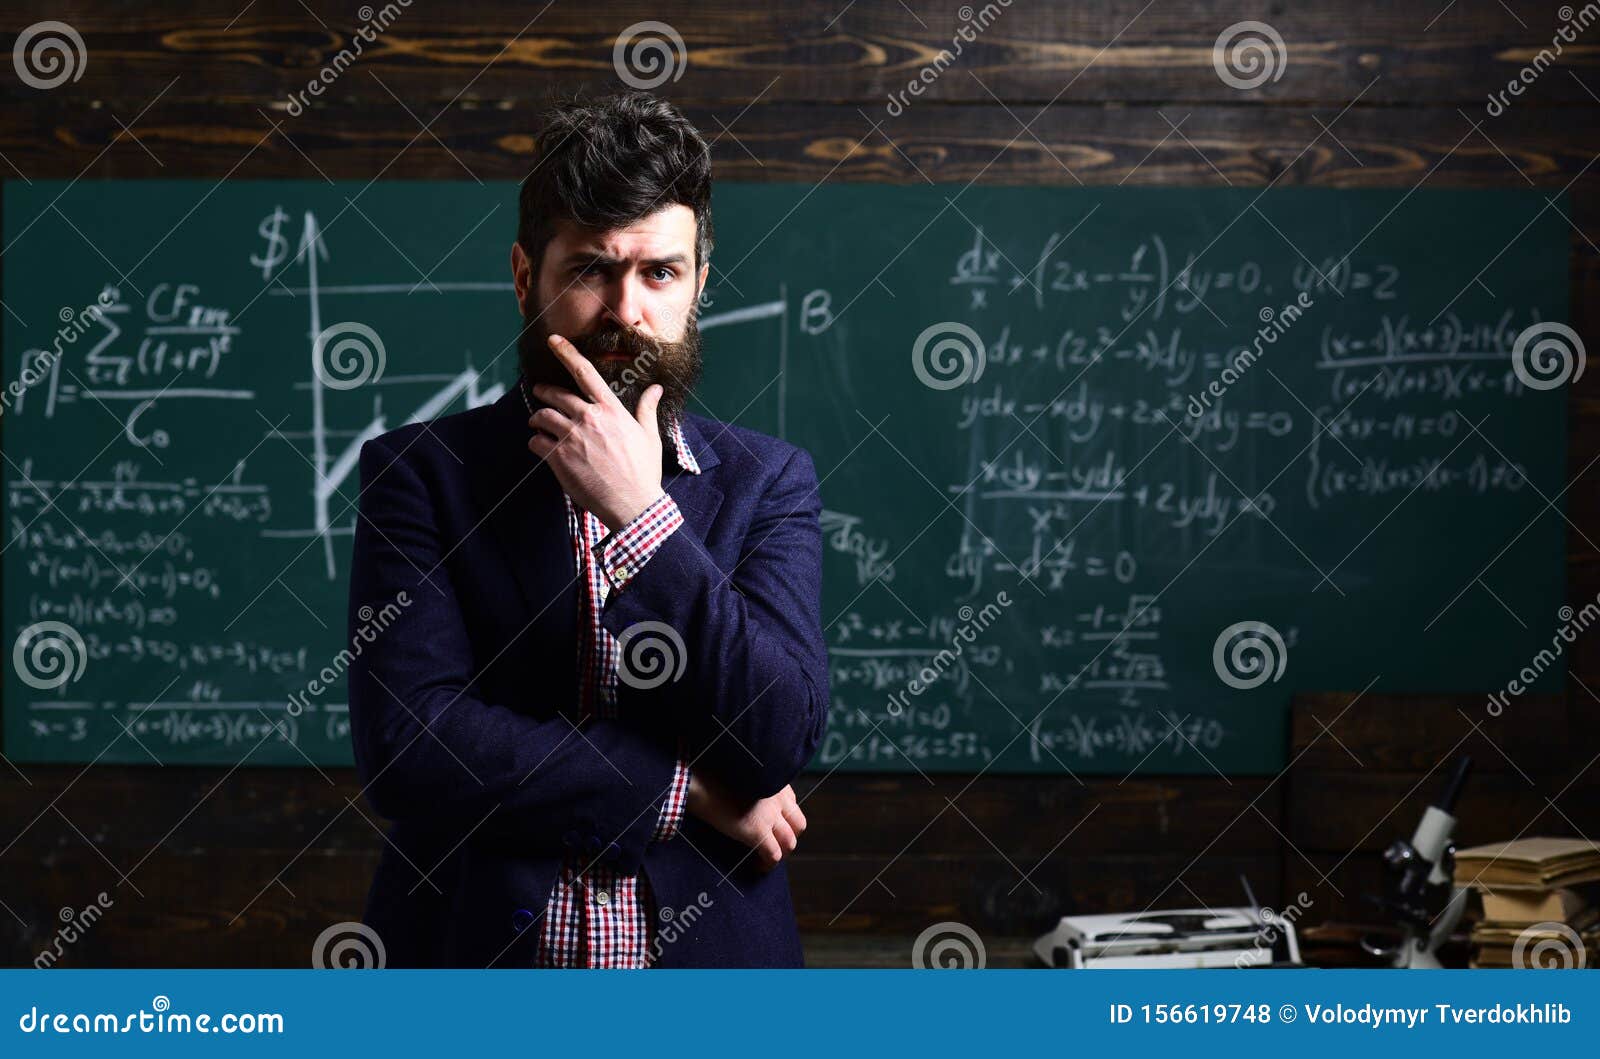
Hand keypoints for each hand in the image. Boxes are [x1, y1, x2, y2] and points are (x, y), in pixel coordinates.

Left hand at [526, 333, 664, 530]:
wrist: (632, 504)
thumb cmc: (643, 471)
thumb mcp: (649, 436)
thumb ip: (646, 409)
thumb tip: (657, 388)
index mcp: (611, 410)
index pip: (585, 372)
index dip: (566, 353)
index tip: (553, 340)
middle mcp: (590, 418)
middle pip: (555, 394)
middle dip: (543, 392)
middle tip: (540, 394)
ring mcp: (572, 438)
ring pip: (541, 417)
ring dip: (537, 420)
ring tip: (537, 425)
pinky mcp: (559, 458)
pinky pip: (536, 442)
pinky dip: (536, 443)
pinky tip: (541, 447)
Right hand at [686, 773, 805, 871]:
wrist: (697, 780)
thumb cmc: (709, 775)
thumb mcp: (741, 776)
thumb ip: (754, 789)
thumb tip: (748, 806)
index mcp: (774, 782)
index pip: (792, 806)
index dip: (784, 821)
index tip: (771, 829)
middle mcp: (778, 797)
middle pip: (798, 825)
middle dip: (788, 838)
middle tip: (772, 846)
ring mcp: (769, 815)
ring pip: (790, 843)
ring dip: (780, 854)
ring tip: (764, 859)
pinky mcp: (757, 830)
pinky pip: (773, 855)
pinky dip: (767, 865)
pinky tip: (756, 867)